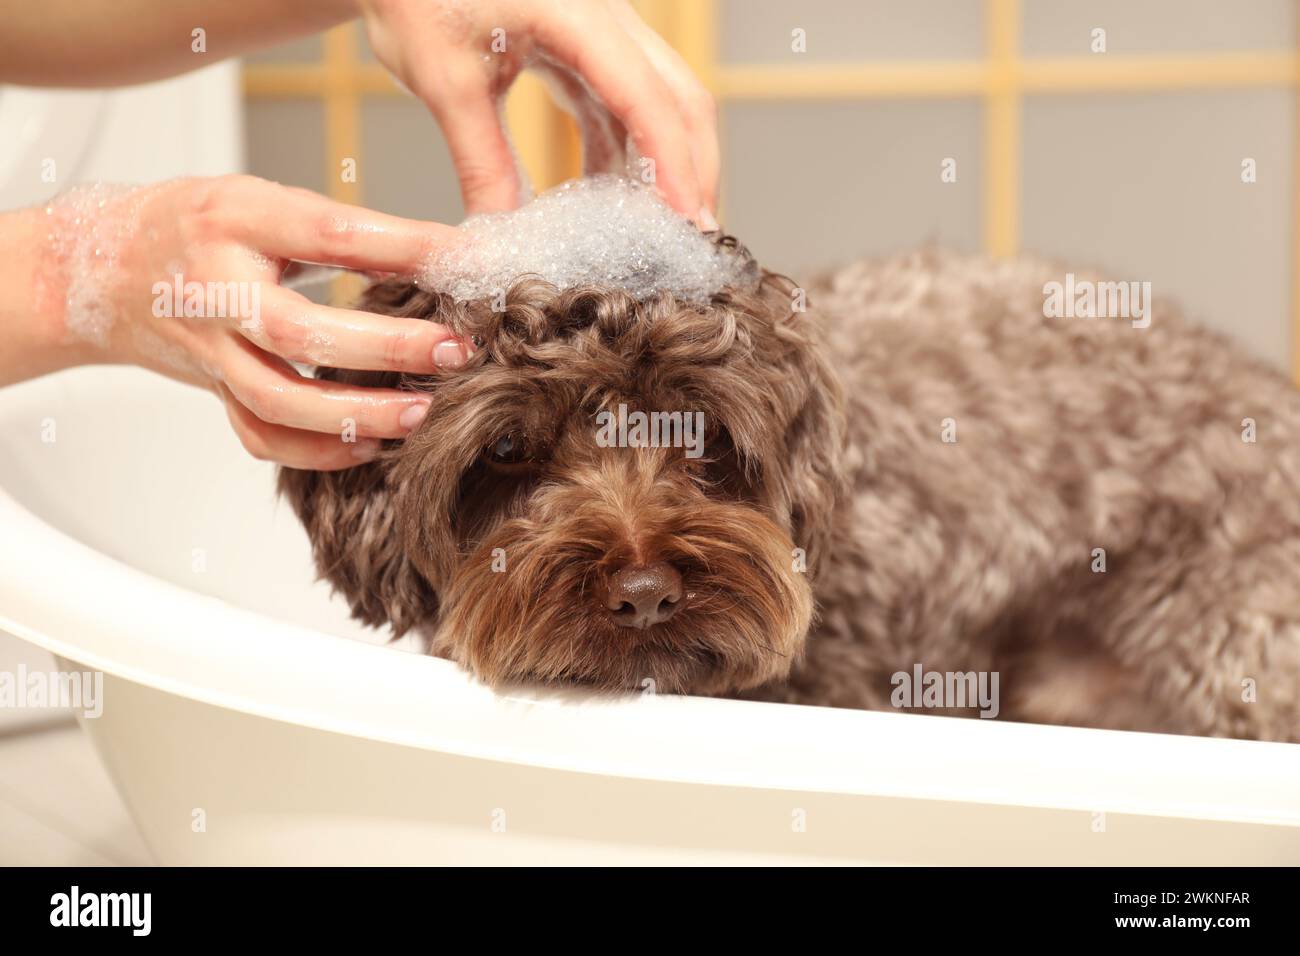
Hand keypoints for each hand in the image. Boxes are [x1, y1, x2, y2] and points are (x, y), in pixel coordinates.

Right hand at [41, 175, 469, 469]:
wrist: (100, 266)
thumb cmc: (198, 226)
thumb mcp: (261, 201)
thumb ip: (334, 232)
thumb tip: (438, 258)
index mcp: (236, 219)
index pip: (331, 235)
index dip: (406, 248)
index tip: (469, 261)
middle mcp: (215, 287)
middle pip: (301, 331)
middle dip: (387, 346)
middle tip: (454, 350)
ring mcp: (209, 348)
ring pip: (279, 399)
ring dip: (357, 414)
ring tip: (422, 412)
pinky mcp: (212, 390)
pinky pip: (261, 435)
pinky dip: (318, 450)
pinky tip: (369, 444)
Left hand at [355, 0, 718, 223]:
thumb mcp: (444, 81)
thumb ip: (482, 161)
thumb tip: (504, 240)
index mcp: (572, 11)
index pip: (644, 95)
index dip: (671, 163)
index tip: (685, 221)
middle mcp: (604, 15)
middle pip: (680, 96)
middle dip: (693, 169)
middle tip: (692, 239)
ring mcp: (603, 30)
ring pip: (664, 101)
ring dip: (668, 165)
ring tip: (662, 233)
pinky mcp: (590, 47)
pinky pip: (628, 104)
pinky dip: (631, 153)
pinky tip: (618, 201)